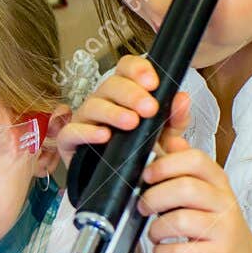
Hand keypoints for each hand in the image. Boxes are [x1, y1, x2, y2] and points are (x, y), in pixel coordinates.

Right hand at [58, 55, 190, 165]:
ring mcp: (84, 120)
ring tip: (132, 123)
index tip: (153, 83)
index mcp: (124, 93)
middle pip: (110, 84)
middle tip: (150, 109)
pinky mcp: (70, 142)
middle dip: (132, 94)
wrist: (126, 184)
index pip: (126, 68)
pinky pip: (71, 132)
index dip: (138, 70)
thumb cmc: (141, 153)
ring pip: (92, 105)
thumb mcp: (165, 136)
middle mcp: (102, 101)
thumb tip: (182, 98)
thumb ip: (175, 118)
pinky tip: (105, 136)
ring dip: (113, 112)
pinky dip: (87, 132)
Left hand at [137, 112, 251, 252]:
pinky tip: (165, 249)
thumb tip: (167, 136)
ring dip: (156, 228)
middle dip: (154, 198)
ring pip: (180, 220)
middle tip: (144, 207)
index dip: (165, 164)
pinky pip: (181, 252)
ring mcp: (224, 228)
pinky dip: (163, 251)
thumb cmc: (214, 224)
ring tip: (156, 232)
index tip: (147, 175)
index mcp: (217, 180)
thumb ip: (183, 165)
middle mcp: (224, 201)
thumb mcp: (203, 190)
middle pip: (184, 188)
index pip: (195, 159)